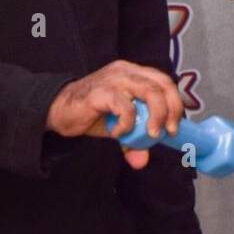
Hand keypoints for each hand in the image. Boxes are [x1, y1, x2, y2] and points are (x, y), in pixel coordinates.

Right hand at [46, 60, 183, 169]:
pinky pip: (125, 107)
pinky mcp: (100, 92)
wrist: (57, 110)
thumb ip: (132, 140)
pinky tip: (117, 133)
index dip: (175, 102)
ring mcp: (114, 79)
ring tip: (151, 134)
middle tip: (168, 131)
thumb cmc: (91, 113)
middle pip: (162, 84)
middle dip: (171, 109)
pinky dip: (127, 124)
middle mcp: (126, 71)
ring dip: (156, 116)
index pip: (164, 81)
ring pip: (149, 92)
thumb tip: (141, 161)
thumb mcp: (117, 127)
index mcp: (134, 73)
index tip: (175, 125)